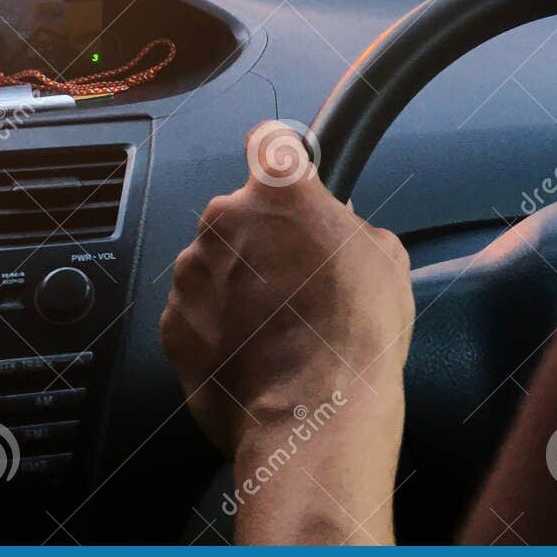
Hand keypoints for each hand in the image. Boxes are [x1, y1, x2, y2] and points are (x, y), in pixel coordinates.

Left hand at [160, 121, 413, 542]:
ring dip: (237, 286)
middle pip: (239, 215)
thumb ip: (348, 227)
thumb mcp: (385, 259)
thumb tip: (336, 231)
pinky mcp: (172, 324)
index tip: (284, 170)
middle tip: (297, 281)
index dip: (279, 157)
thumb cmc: (356, 333)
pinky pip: (196, 313)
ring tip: (277, 329)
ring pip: (214, 266)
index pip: (269, 142)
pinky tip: (253, 354)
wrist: (314, 415)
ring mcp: (191, 273)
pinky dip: (217, 328)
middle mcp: (224, 221)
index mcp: (279, 193)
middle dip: (261, 240)